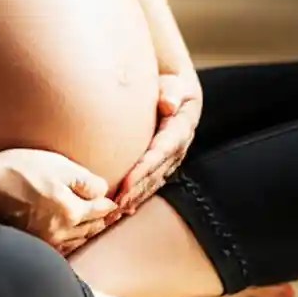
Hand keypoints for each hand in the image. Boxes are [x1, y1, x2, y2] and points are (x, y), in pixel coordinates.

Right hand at [0, 148, 117, 253]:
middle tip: (109, 217)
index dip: (110, 205)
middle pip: (88, 228)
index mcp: (72, 212)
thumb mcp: (59, 166)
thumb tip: (104, 192)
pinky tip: (66, 238)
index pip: (99, 210)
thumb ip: (86, 181)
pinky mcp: (28, 241)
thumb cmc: (20, 170)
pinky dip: (67, 241)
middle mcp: (60, 231)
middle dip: (100, 221)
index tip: (117, 205)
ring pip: (74, 240)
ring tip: (92, 227)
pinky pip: (56, 246)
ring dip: (85, 233)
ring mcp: (43, 240)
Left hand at [112, 71, 202, 218]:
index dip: (144, 170)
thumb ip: (171, 92)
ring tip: (116, 213)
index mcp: (181, 128)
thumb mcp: (175, 84)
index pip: (161, 153)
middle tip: (116, 206)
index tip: (126, 184)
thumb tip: (169, 104)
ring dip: (135, 199)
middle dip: (136, 191)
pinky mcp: (162, 163)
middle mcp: (177, 148)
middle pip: (156, 174)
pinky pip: (150, 182)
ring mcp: (170, 158)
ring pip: (153, 182)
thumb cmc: (170, 83)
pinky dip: (136, 196)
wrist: (176, 88)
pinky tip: (122, 210)